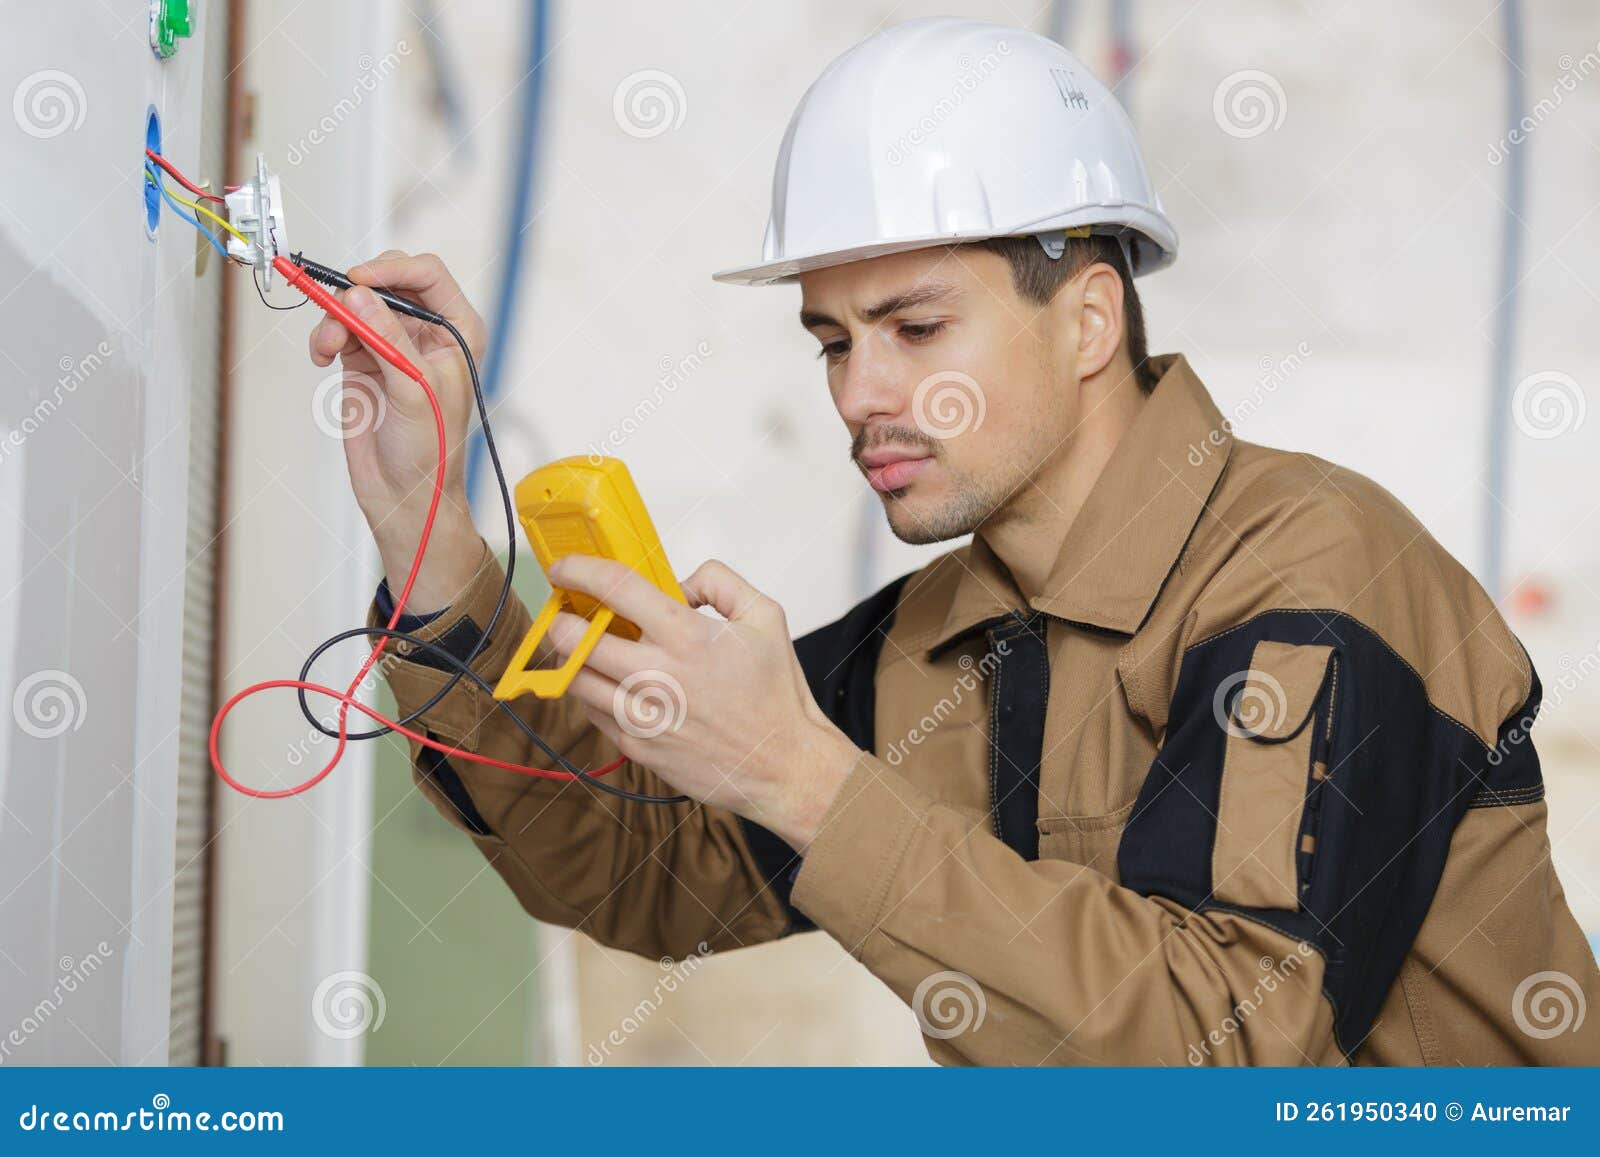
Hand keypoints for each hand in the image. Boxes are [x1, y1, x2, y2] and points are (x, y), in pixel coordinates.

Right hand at [306, 251, 486, 612]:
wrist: (404, 495)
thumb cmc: (431, 450)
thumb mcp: (415, 389)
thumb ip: (387, 338)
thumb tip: (358, 295)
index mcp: (458, 331)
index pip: (427, 273)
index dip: (392, 268)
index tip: (360, 282)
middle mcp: (426, 331)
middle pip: (386, 279)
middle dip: (357, 291)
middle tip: (338, 312)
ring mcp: (392, 343)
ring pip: (355, 302)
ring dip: (334, 316)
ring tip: (327, 348)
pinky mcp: (363, 359)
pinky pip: (337, 328)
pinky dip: (324, 335)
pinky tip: (322, 355)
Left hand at [545, 555, 860, 848]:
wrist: (784, 766)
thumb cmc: (777, 695)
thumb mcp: (766, 616)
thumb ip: (720, 582)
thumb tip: (678, 582)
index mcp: (687, 636)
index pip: (615, 589)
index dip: (579, 571)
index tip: (565, 568)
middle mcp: (657, 675)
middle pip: (575, 638)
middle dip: (559, 618)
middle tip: (563, 611)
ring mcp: (642, 715)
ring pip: (574, 679)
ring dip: (568, 657)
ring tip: (578, 647)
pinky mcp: (637, 747)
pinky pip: (592, 713)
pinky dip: (590, 693)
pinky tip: (607, 683)